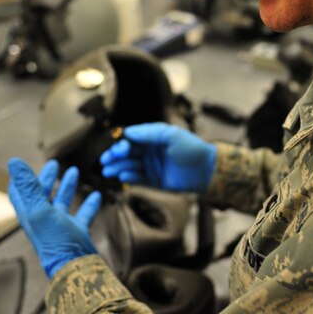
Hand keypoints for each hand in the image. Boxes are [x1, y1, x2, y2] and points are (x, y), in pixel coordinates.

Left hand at [8, 158, 101, 277]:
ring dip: (66, 187)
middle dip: (46, 178)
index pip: (19, 193)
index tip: (24, 166)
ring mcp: (60, 227)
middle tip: (55, 164)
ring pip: (61, 203)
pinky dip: (89, 204)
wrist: (76, 268)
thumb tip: (14, 160)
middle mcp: (43, 220)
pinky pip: (83, 215)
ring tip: (75, 171)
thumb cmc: (56, 240)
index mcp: (29, 214)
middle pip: (41, 195)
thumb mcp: (39, 209)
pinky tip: (97, 195)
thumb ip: (28, 186)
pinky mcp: (77, 233)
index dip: (21, 180)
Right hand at [99, 122, 216, 192]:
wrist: (206, 169)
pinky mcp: (154, 181)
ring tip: (108, 170)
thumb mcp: (170, 135)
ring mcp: (151, 167)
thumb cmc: (191, 148)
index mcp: (153, 138)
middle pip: (127, 153)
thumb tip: (127, 132)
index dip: (122, 143)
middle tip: (105, 160)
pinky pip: (138, 179)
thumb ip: (148, 132)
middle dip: (115, 156)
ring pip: (129, 166)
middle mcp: (149, 151)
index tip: (119, 147)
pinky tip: (123, 175)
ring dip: (118, 167)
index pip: (131, 139)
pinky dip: (129, 177)